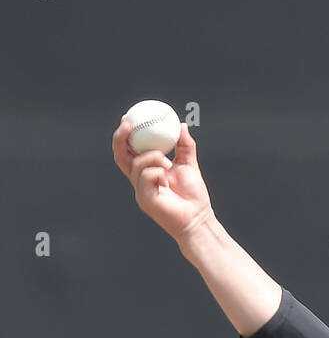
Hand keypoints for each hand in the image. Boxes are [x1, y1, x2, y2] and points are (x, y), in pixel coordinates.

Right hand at [111, 119, 213, 242]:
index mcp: (147, 171)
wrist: (199, 219)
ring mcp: (141, 191)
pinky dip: (157, 172)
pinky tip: (167, 178)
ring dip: (152, 157)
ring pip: (137, 164)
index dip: (125, 136)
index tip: (128, 119)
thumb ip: (185, 146)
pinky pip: (145, 176)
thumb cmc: (194, 196)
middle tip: (127, 124)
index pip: (129, 152)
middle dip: (120, 139)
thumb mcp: (189, 164)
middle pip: (120, 157)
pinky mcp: (145, 200)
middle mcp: (140, 180)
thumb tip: (182, 125)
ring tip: (167, 163)